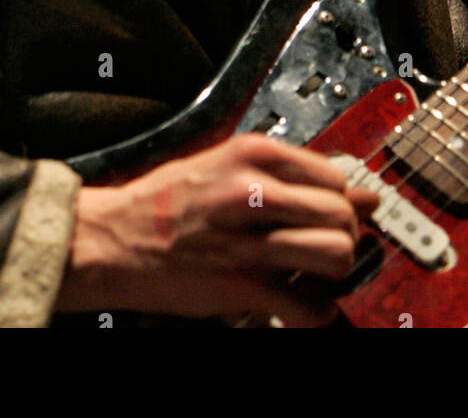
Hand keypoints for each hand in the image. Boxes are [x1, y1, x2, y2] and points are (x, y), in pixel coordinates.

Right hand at [55, 133, 378, 325]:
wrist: (113, 238)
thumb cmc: (166, 200)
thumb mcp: (226, 165)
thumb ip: (288, 175)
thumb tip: (354, 190)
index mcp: (253, 154)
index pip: (334, 174)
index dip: (342, 199)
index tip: (334, 213)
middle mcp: (255, 191)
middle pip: (342, 213)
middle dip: (346, 234)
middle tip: (329, 245)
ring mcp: (248, 240)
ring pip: (336, 253)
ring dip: (336, 271)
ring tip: (318, 274)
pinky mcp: (241, 285)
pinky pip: (306, 306)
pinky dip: (315, 314)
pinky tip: (302, 306)